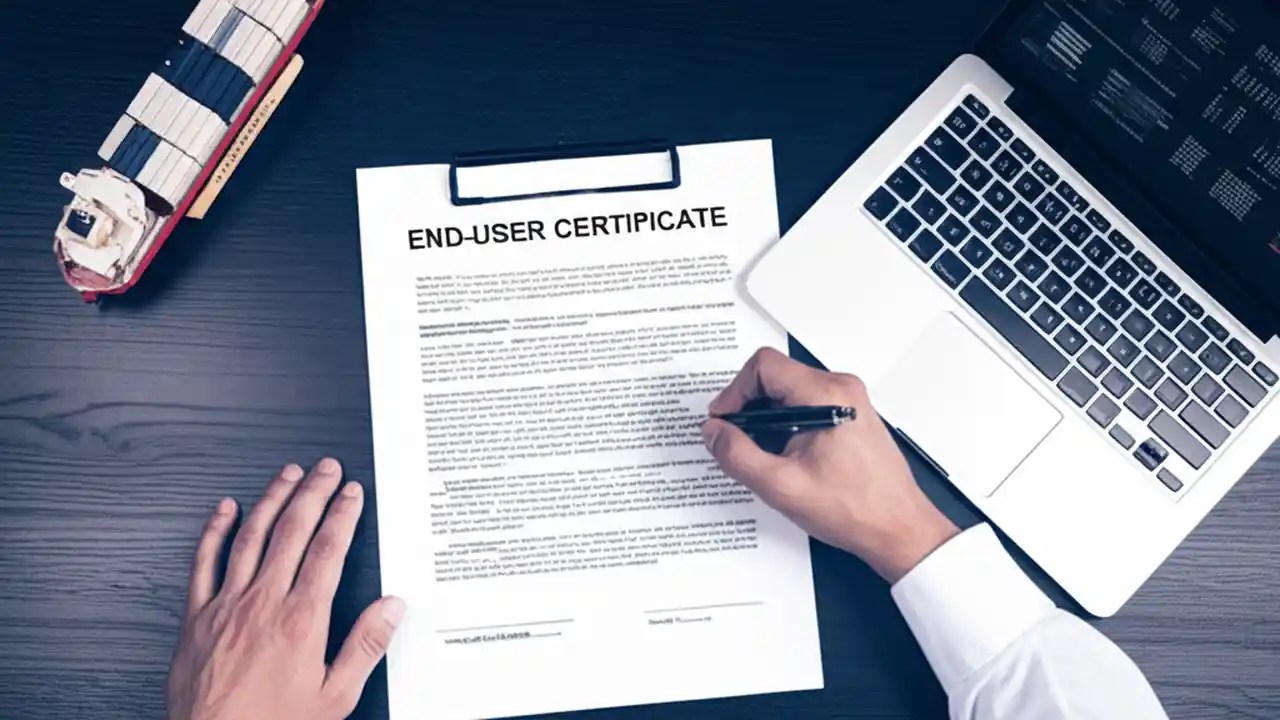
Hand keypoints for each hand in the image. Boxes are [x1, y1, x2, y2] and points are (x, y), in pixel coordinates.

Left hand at [168, 459, 404, 719]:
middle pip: (292, 531)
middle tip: (327, 469)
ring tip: (287, 474)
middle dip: (313, 493)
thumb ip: (365, 646)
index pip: (328, 550)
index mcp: (301, 621)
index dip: (342, 515)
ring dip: (272, 498)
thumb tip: (391, 608)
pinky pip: (204, 563)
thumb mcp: (334, 697)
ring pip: (251, 536)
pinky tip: (226, 510)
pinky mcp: (197, 618)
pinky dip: (215, 532)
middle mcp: (263, 604)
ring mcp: (227, 606)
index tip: (351, 493)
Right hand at [703, 348, 958, 582]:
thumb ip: (737, 454)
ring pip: (790, 392)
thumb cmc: (854, 509)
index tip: (724, 421)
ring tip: (762, 455)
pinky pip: (806, 405)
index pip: (764, 366)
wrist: (898, 529)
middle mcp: (841, 389)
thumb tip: (713, 432)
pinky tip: (784, 457)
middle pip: (776, 376)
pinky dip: (786, 424)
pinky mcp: (850, 416)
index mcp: (826, 395)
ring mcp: (849, 401)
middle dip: (748, 407)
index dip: (734, 391)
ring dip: (767, 418)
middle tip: (735, 440)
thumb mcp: (781, 486)